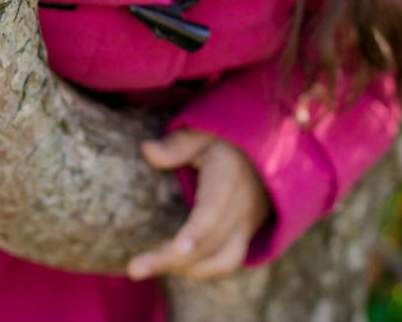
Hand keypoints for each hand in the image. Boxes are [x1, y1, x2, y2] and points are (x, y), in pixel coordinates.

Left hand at [127, 129, 270, 280]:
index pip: (213, 212)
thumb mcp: (203, 133)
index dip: (196, 232)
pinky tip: (172, 264)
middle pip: (209, 244)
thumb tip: (146, 150)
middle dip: (171, 260)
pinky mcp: (246, 235)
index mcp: (229, 178)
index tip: (176, 249)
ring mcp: (247, 225)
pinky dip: (200, 269)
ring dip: (185, 270)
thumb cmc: (226, 139)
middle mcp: (242, 207)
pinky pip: (226, 261)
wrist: (267, 151)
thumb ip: (177, 145)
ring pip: (221, 261)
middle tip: (134, 268)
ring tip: (148, 267)